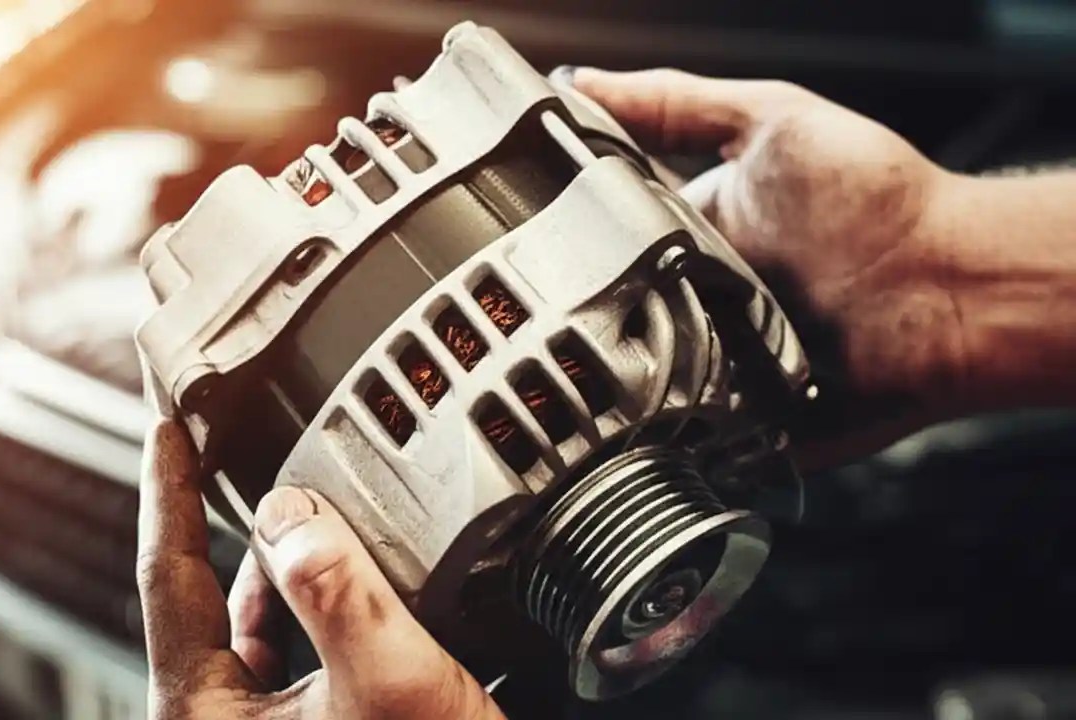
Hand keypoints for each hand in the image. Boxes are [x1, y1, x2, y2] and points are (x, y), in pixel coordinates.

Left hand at [137, 417, 504, 718]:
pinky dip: (329, 610)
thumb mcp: (388, 685)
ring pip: (267, 623)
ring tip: (336, 522)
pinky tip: (368, 586)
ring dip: (301, 571)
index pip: (170, 574)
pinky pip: (304, 651)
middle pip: (220, 595)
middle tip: (274, 460)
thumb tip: (294, 517)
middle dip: (252, 527)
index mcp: (205, 716)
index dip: (170, 489)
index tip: (167, 427)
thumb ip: (337, 591)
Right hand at [567, 68, 968, 463]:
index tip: (522, 241)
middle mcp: (702, 303)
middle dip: (585, 318)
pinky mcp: (744, 430)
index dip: (565, 243)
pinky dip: (667, 439)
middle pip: (612, 318)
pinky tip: (647, 423)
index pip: (604, 243)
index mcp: (695, 237)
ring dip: (620, 380)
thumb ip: (674, 103)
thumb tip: (579, 82)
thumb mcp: (770, 120)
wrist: (949, 288)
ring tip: (605, 365)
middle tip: (549, 315)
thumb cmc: (875, 200)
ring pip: (637, 386)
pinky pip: (687, 444)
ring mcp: (721, 369)